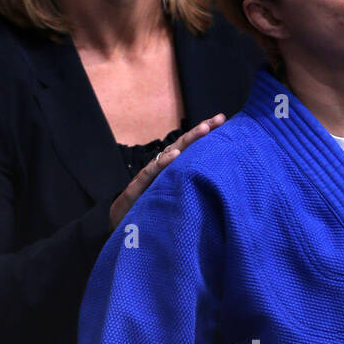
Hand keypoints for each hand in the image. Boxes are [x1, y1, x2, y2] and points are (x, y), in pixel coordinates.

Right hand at [109, 113, 226, 229]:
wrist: (120, 224)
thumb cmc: (150, 210)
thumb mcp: (174, 198)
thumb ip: (190, 189)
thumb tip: (217, 184)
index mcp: (172, 169)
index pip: (191, 148)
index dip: (206, 136)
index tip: (223, 121)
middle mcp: (162, 167)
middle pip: (184, 144)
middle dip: (202, 130)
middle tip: (219, 118)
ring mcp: (150, 175)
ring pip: (170, 153)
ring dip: (188, 140)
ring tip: (204, 129)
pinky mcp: (137, 187)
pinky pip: (151, 172)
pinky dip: (163, 163)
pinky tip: (175, 155)